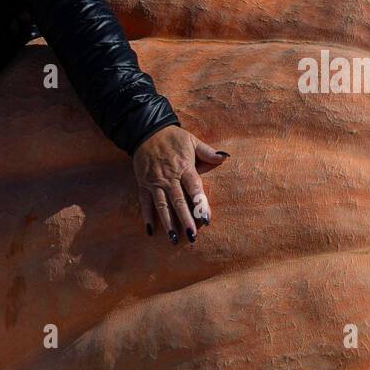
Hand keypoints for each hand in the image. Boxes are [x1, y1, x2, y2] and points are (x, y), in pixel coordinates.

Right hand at [133, 126, 228, 243]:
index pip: (194, 188)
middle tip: (192, 236)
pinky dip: (147, 216)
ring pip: (162, 205)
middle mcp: (169, 177)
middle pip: (178, 201)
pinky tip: (151, 231)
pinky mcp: (143, 183)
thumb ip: (208, 152)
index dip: (201, 204)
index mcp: (184, 167)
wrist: (146, 131)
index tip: (207, 219)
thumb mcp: (192, 141)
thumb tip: (225, 157)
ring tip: (173, 239)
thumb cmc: (173, 137)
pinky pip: (145, 202)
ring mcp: (155, 182)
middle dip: (185, 219)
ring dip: (168, 223)